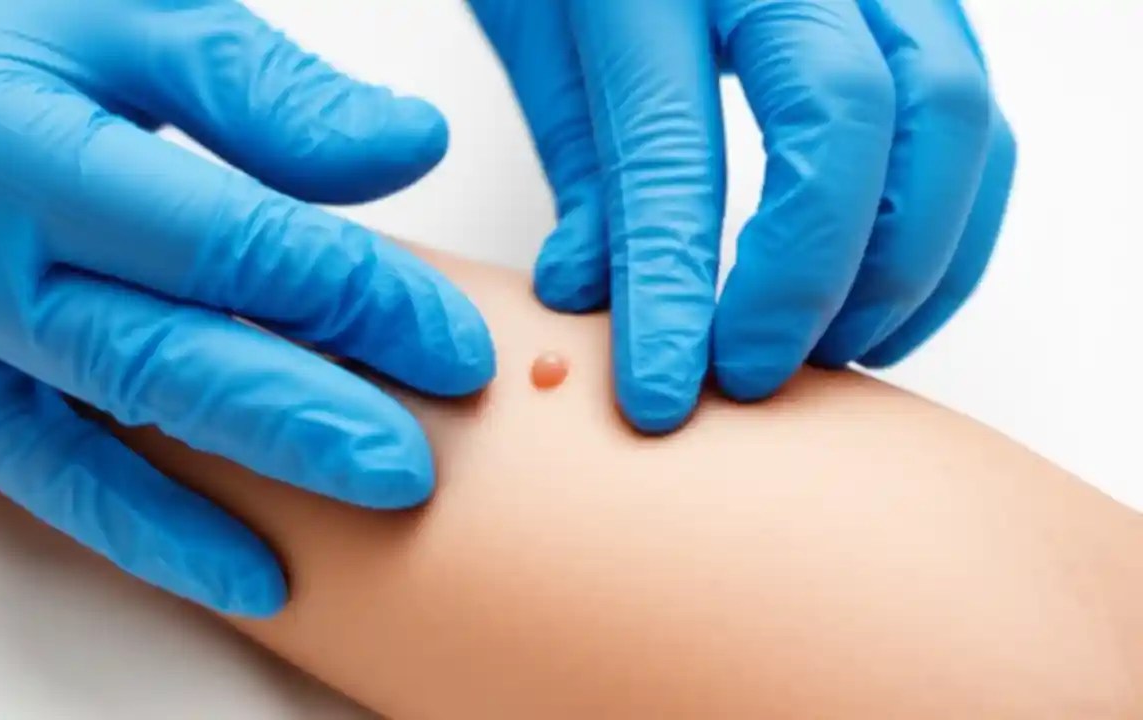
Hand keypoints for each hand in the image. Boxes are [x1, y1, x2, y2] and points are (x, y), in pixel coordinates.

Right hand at [0, 0, 493, 615]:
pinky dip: (149, 532)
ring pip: (103, 437)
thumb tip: (409, 145)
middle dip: (303, 416)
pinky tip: (245, 572)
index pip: (221, 240)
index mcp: (16, 142)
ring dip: (240, 492)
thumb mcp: (112, 15)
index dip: (349, 298)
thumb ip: (257, 91)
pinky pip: (46, 480)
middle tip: (414, 465)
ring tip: (357, 518)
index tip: (449, 342)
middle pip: (162, 354)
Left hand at [470, 0, 1015, 429]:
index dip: (672, 295)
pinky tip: (884, 296)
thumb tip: (592, 295)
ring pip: (950, 119)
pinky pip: (976, 114)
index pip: (676, 155)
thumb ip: (583, 167)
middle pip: (850, 126)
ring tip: (828, 353)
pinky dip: (950, 227)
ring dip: (903, 268)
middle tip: (751, 373)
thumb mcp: (538, 41)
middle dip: (808, 282)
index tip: (660, 397)